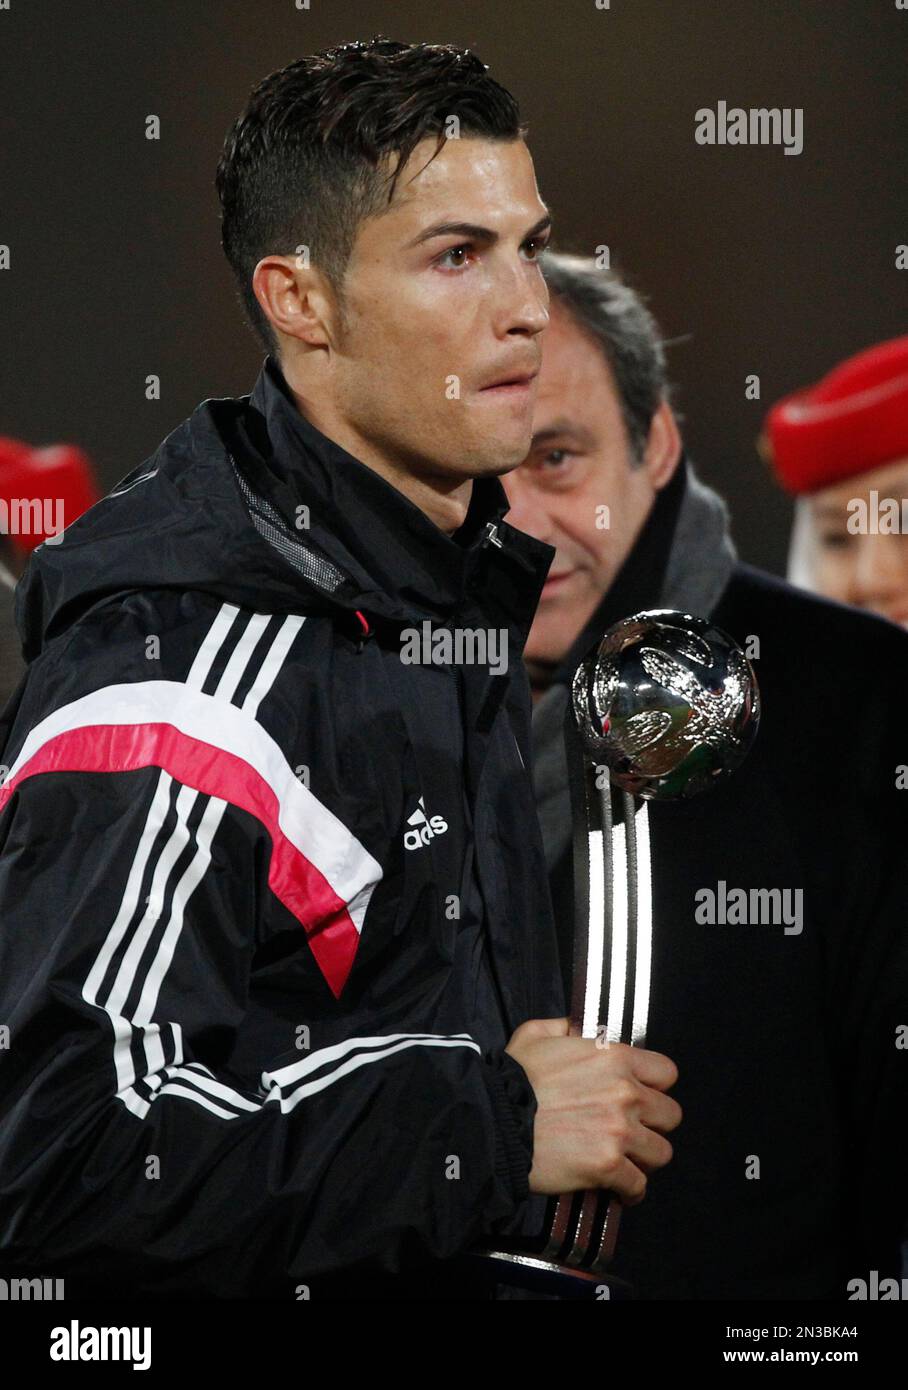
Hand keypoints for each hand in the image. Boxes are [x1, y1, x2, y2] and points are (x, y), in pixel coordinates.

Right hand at [505, 1016, 681, 1203]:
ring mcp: (619, 1132)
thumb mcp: (535, 1035)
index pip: (666, 1073)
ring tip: (627, 1160)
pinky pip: (638, 1185)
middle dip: (653, 1124)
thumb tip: (578, 1028)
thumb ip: (564, 1026)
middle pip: (670, 1115)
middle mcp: (625, 1093)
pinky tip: (619, 1189)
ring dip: (644, 1158)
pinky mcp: (608, 1167)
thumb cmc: (511, 1080)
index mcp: (614, 1058)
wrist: (493, 1122)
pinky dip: (630, 1191)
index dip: (655, 1086)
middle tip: (634, 1130)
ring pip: (660, 1153)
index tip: (643, 1096)